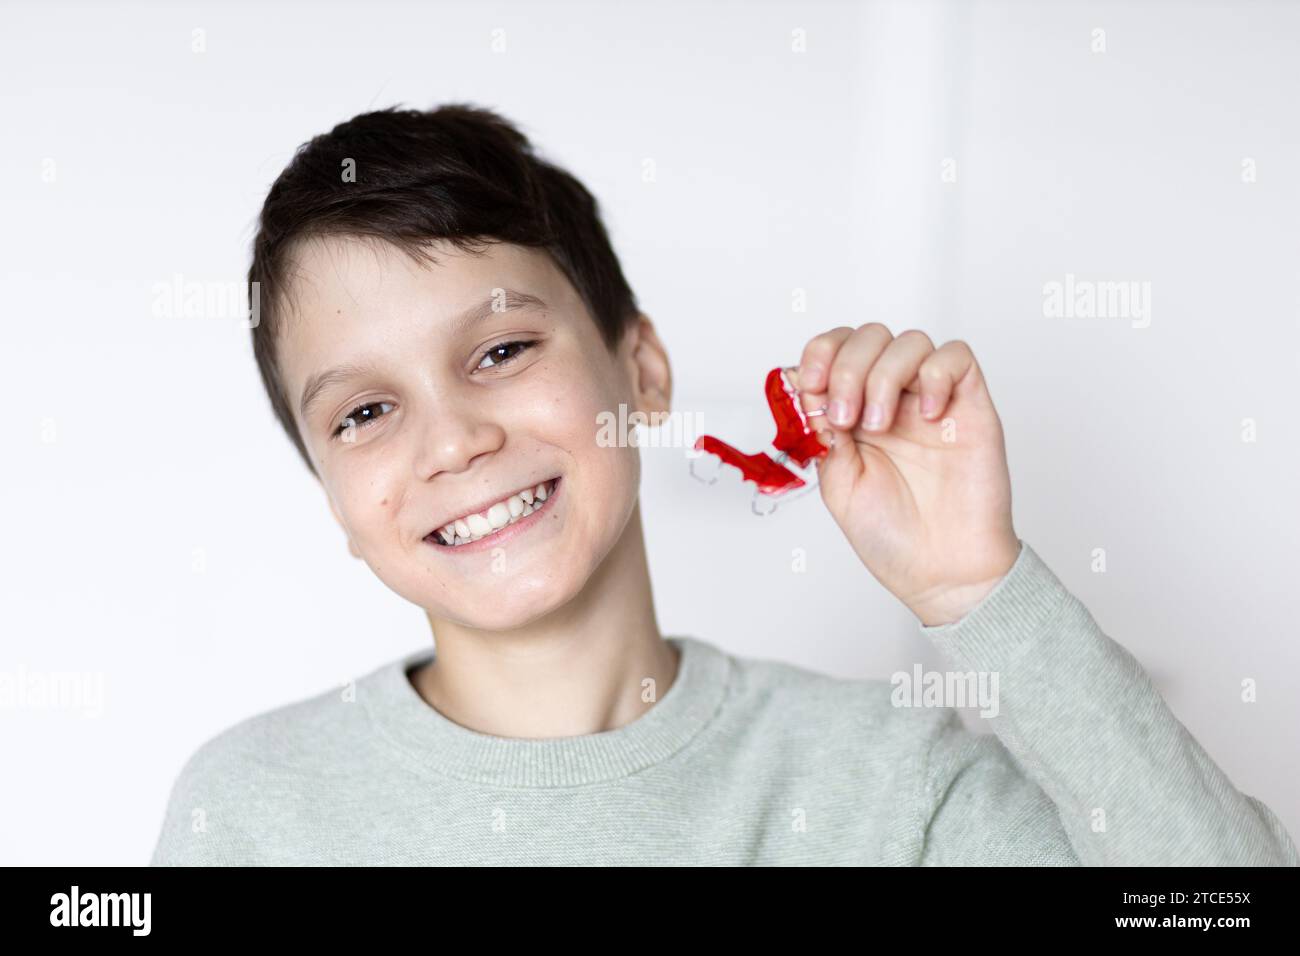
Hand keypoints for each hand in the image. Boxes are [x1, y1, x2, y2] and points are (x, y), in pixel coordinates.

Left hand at [794, 324, 1020, 625]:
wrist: (942, 572)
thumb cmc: (893, 536)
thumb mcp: (838, 485)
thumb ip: (823, 434)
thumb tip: (803, 389)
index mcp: (855, 413)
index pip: (836, 350)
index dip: (819, 355)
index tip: (808, 387)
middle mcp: (892, 399)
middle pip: (869, 336)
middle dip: (846, 368)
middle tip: (844, 417)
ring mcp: (931, 400)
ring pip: (909, 341)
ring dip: (883, 375)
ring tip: (879, 427)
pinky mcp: (971, 406)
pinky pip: (957, 357)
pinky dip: (934, 375)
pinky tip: (925, 416)